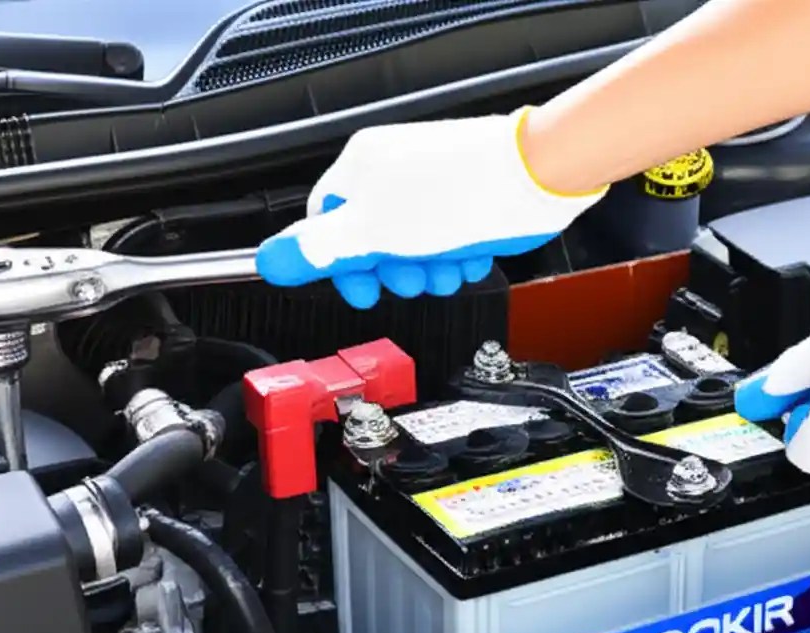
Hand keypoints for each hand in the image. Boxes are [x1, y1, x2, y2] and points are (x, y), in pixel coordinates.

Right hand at [254, 108, 605, 307]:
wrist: (538, 177)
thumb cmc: (463, 192)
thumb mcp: (376, 231)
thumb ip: (322, 248)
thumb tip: (272, 260)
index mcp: (361, 168)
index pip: (326, 222)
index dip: (339, 263)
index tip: (359, 287)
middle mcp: (395, 172)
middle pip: (372, 239)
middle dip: (392, 269)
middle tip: (408, 278)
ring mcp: (434, 185)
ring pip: (413, 245)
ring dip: (428, 269)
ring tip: (445, 268)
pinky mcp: (468, 199)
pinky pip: (448, 240)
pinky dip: (457, 257)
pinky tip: (468, 256)